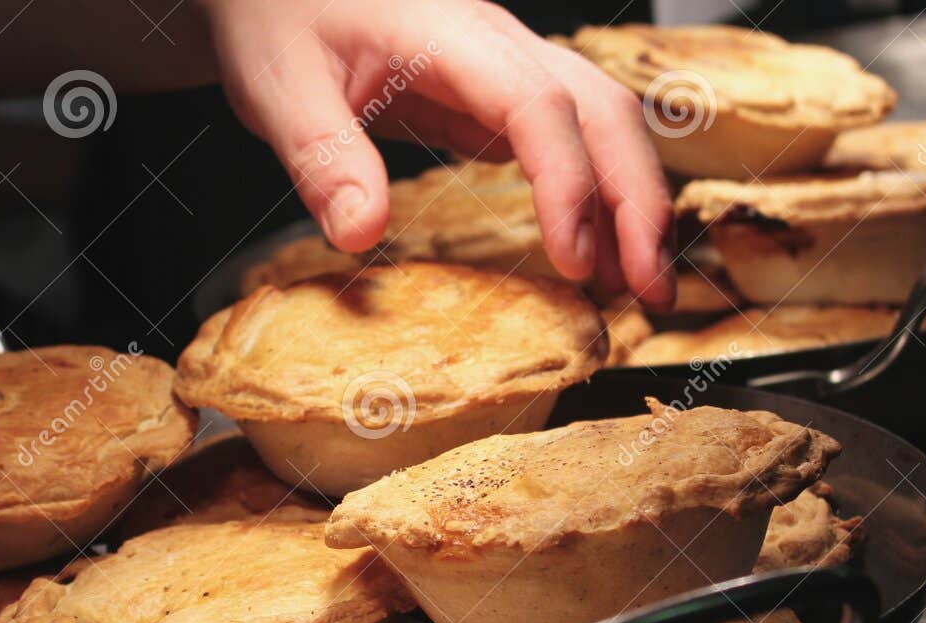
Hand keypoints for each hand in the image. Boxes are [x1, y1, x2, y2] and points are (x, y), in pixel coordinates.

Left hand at [201, 0, 674, 305]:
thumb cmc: (277, 20)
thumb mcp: (279, 89)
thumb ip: (321, 158)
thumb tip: (361, 233)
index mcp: (450, 33)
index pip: (538, 105)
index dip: (567, 183)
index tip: (573, 260)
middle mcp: (497, 45)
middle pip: (603, 111)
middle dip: (637, 201)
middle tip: (648, 293)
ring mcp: (506, 69)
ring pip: (602, 125)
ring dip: (631, 203)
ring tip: (640, 290)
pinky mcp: (498, 98)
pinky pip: (569, 143)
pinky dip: (595, 199)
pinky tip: (595, 257)